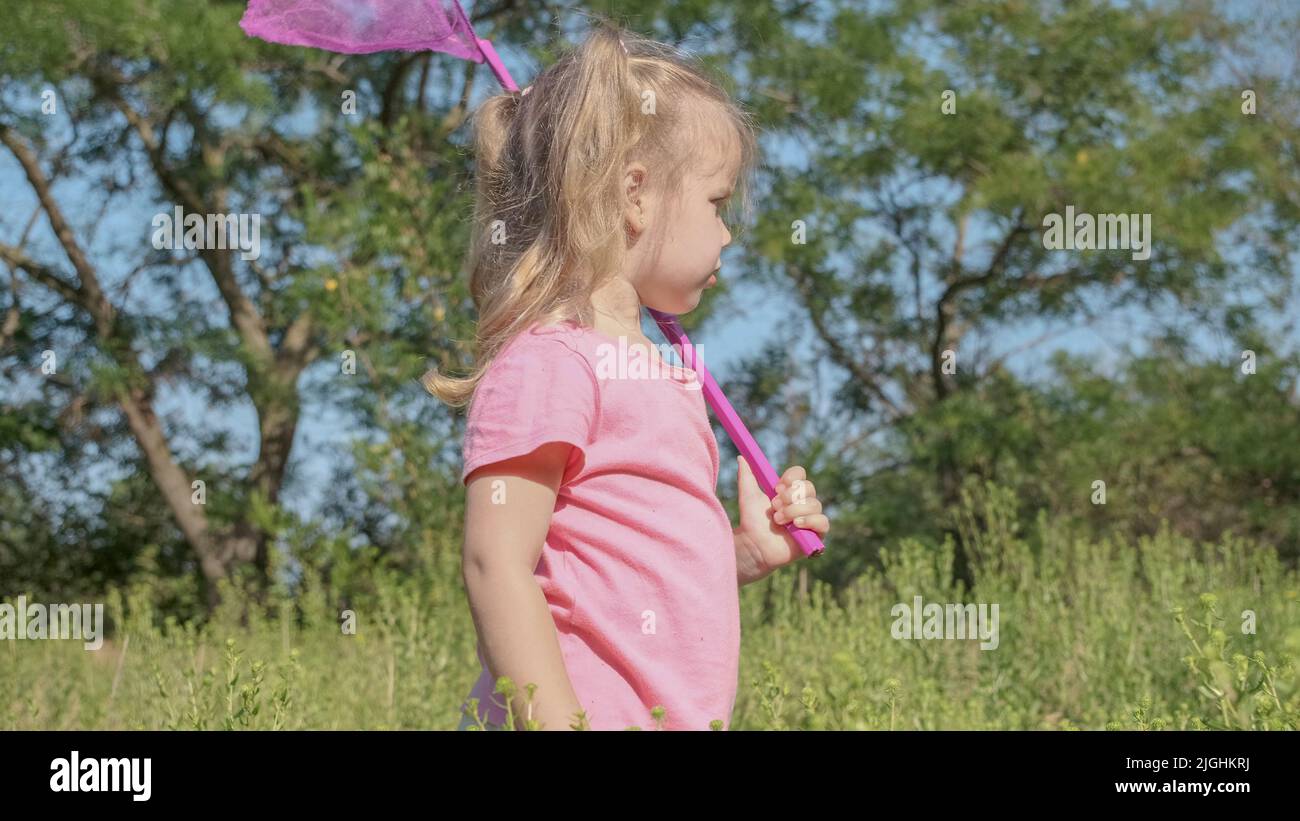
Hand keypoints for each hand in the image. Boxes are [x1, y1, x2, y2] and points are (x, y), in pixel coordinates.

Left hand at [735, 458, 829, 577]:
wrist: (753, 545)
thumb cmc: (751, 522)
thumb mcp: (748, 496)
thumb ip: (747, 476)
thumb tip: (742, 457)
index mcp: (789, 491)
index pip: (800, 474)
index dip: (791, 477)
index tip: (776, 486)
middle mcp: (802, 502)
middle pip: (809, 487)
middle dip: (790, 496)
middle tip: (774, 505)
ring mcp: (810, 518)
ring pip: (814, 504)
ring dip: (794, 510)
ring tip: (778, 520)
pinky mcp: (815, 535)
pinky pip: (823, 522)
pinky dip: (810, 521)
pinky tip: (796, 525)